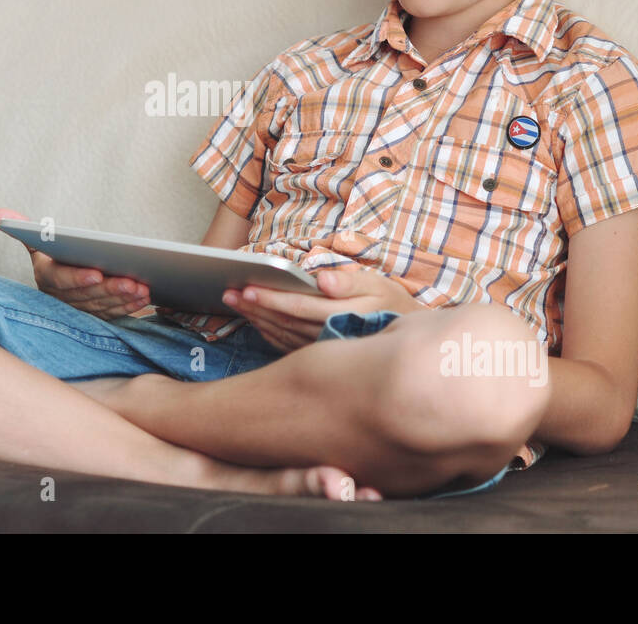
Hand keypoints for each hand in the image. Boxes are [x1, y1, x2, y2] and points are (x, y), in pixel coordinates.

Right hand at [0, 207, 150, 319]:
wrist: (59, 280)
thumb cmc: (51, 256)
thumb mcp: (37, 242)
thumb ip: (22, 228)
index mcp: (46, 277)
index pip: (60, 280)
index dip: (77, 278)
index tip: (96, 272)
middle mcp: (61, 298)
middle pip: (86, 296)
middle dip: (110, 288)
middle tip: (131, 281)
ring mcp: (78, 310)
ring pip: (101, 307)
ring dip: (122, 299)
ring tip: (142, 288)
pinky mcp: (94, 317)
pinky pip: (112, 314)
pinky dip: (128, 308)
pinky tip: (144, 298)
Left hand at [222, 266, 412, 353]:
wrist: (409, 344)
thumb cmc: (391, 305)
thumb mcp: (378, 285)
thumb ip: (349, 282)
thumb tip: (321, 279)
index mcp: (345, 315)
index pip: (300, 307)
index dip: (272, 298)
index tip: (247, 288)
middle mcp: (330, 337)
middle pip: (284, 322)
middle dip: (254, 307)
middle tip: (228, 293)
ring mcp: (323, 351)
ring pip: (282, 336)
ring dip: (256, 320)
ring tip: (234, 302)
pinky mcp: (319, 358)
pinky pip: (286, 347)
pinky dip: (267, 334)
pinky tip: (253, 321)